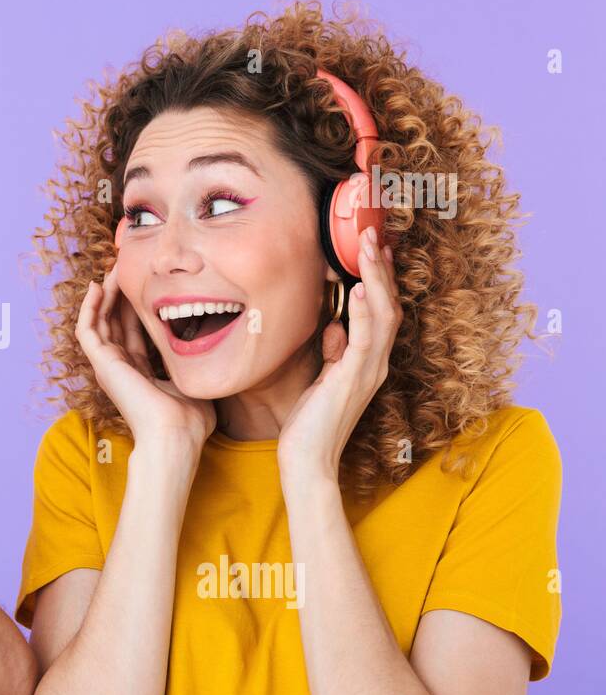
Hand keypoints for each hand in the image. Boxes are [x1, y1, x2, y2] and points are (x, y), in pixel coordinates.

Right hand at [76, 266, 215, 447]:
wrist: (176, 436)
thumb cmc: (189, 421)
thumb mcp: (194, 383)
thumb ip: (195, 366)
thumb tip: (215, 354)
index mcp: (139, 373)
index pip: (132, 332)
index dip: (135, 307)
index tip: (145, 284)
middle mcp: (120, 368)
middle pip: (113, 322)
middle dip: (118, 295)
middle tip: (126, 267)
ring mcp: (109, 366)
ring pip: (97, 321)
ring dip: (103, 294)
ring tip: (112, 270)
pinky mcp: (102, 364)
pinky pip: (87, 329)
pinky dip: (89, 307)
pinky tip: (97, 286)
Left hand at [277, 227, 402, 484]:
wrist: (307, 461)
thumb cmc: (309, 422)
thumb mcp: (322, 379)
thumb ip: (332, 353)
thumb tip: (334, 328)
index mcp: (367, 361)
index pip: (380, 311)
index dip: (380, 278)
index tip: (374, 247)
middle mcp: (374, 363)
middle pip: (388, 305)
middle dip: (381, 268)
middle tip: (373, 233)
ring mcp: (367, 372)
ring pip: (382, 315)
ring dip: (376, 278)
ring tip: (369, 247)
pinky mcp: (352, 380)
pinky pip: (364, 340)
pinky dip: (363, 313)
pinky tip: (359, 289)